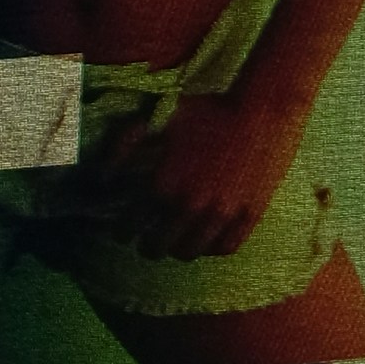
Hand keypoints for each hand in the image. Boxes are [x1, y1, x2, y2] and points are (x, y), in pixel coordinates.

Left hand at [113, 77, 307, 258]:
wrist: (262, 110)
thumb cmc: (209, 110)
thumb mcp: (161, 118)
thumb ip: (125, 144)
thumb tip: (102, 176)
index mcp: (163, 184)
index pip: (129, 226)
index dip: (121, 231)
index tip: (122, 231)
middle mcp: (189, 206)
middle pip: (156, 247)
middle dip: (145, 246)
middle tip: (145, 242)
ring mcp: (220, 215)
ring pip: (188, 253)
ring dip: (176, 250)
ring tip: (173, 244)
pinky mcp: (247, 218)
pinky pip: (222, 249)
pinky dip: (209, 248)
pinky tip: (204, 239)